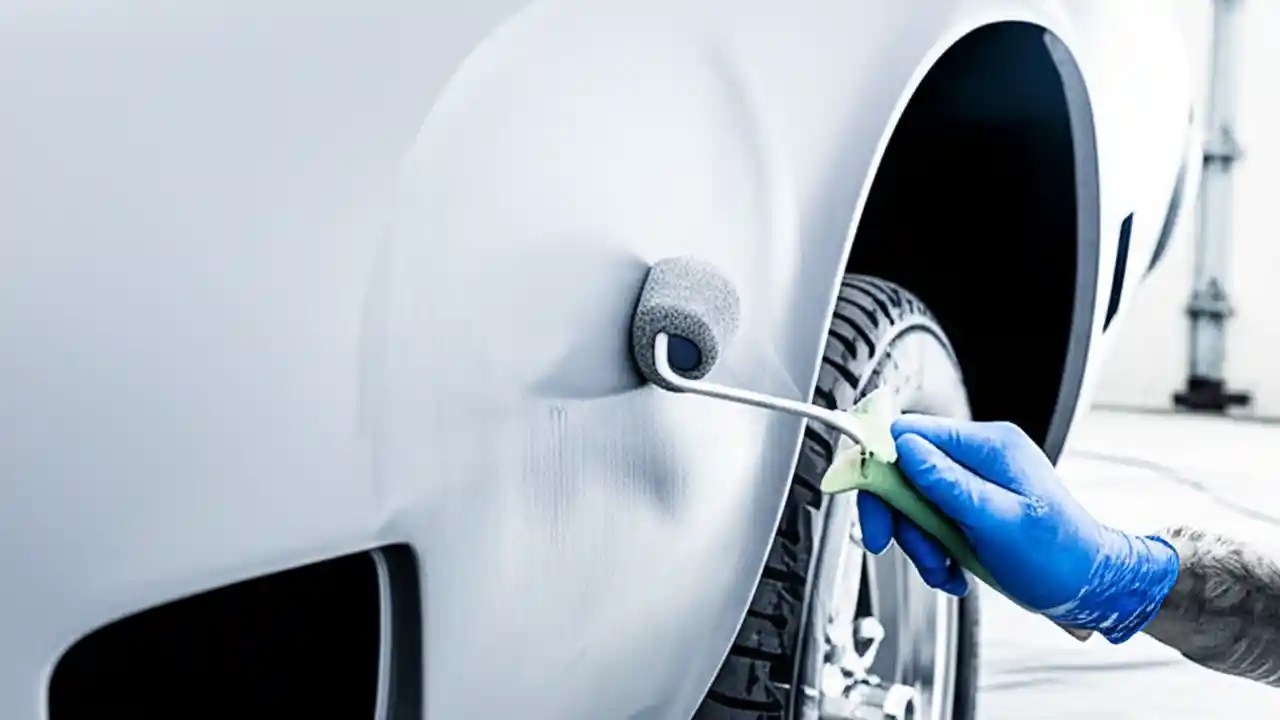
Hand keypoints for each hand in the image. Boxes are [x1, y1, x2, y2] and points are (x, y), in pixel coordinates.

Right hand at [856, 414, 1179, 642]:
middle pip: (904, 470)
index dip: (879, 467)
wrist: (1091, 587)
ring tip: (942, 568)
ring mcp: (974, 480)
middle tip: (894, 546)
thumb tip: (903, 448)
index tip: (872, 505)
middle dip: (898, 515)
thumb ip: (947, 483)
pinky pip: (932, 520)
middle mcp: (978, 455)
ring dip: (918, 540)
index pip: (908, 433)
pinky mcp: (971, 505)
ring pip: (914, 501)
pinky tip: (953, 569)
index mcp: (988, 446)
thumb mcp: (998, 521)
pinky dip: (933, 549)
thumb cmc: (1058, 557)